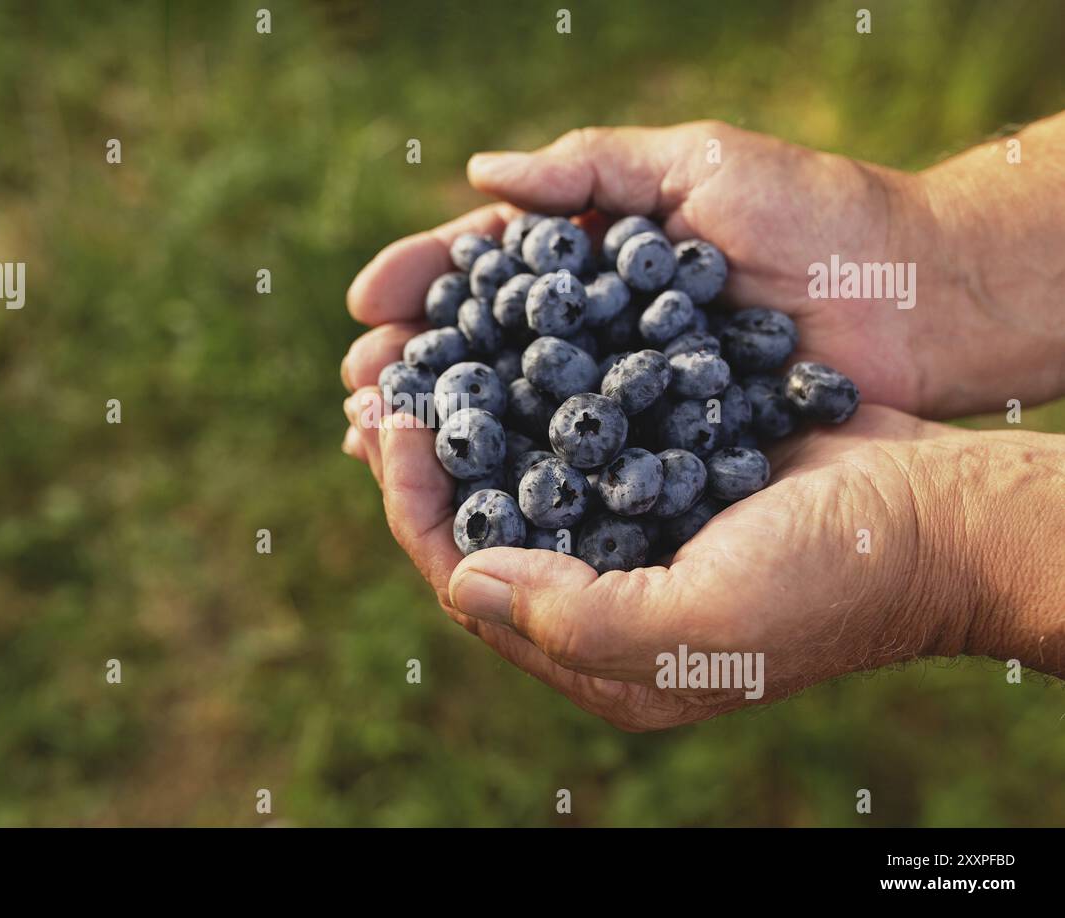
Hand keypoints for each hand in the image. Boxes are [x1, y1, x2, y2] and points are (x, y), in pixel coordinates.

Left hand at [341, 397, 1064, 730]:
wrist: (937, 514)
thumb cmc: (832, 577)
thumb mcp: (706, 622)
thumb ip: (577, 617)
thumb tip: (459, 580)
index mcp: (597, 654)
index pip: (466, 583)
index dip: (413, 506)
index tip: (389, 424)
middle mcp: (601, 601)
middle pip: (476, 528)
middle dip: (421, 462)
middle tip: (376, 386)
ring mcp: (629, 536)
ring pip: (515, 478)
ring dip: (465, 422)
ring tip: (417, 361)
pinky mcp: (659, 478)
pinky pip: (571, 438)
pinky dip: (530, 395)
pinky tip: (502, 345)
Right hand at [344, 119, 1064, 423]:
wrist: (920, 295)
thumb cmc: (815, 214)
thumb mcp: (699, 165)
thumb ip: (592, 168)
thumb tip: (477, 174)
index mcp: (597, 262)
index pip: (486, 274)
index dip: (422, 286)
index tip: (364, 305)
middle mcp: (600, 335)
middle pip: (484, 352)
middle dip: (414, 367)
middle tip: (356, 389)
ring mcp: (628, 398)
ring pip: (514, 417)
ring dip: (445, 430)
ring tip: (381, 439)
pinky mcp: (664, 454)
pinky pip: (577, 470)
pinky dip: (520, 480)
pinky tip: (470, 493)